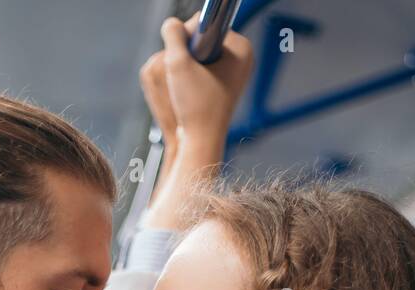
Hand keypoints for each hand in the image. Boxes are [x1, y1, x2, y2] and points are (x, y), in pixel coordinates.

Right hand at [140, 16, 253, 230]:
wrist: (201, 143)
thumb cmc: (193, 106)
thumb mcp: (177, 63)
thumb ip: (172, 34)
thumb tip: (172, 24)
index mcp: (242, 47)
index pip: (203, 23)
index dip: (184, 40)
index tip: (185, 63)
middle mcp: (242, 57)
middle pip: (200, 39)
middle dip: (183, 56)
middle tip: (186, 83)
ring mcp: (234, 72)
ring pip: (196, 56)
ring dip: (183, 69)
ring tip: (186, 92)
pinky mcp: (223, 85)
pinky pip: (198, 71)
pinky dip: (187, 80)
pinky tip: (188, 97)